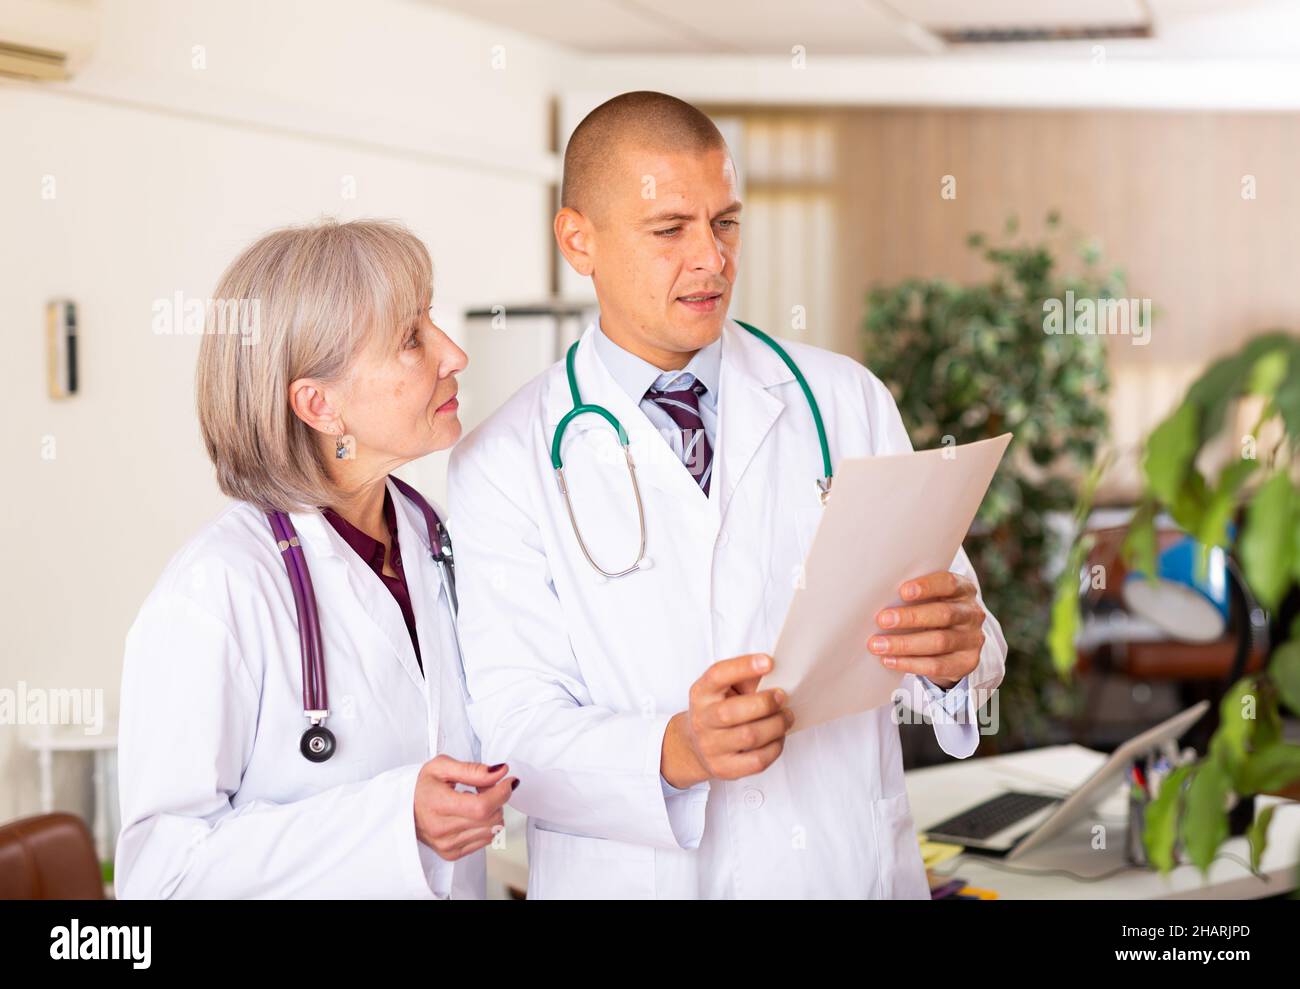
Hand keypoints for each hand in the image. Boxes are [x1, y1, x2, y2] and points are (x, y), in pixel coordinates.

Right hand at [413, 756, 517, 860]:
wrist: (404, 807)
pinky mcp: (452, 853)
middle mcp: (441, 829)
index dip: (502, 793)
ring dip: (492, 812)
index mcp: (438, 805)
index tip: (508, 781)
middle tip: (484, 787)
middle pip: (491, 819)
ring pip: (492, 830)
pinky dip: (486, 825)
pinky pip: (486, 840)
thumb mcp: (442, 766)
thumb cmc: (422, 786)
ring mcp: (447, 845)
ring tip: (475, 801)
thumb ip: (473, 770)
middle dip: (497, 799)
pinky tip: (472, 815)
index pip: (482, 807)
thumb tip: (501, 772)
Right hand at [661, 653, 793, 787]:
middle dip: (765, 703)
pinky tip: (778, 737)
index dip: (743, 667)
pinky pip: (757, 761)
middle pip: (732, 712)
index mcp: (702, 693)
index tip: (768, 662)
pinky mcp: (724, 768)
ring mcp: (711, 747)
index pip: (717, 675)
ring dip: (776, 725)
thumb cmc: (717, 710)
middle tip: (782, 697)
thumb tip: (777, 673)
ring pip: (749, 737)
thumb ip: (746, 678)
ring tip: (786, 717)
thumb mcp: (724, 689)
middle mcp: (702, 719)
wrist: (694, 746)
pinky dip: (775, 747)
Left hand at [869, 571, 985, 688]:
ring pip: (939, 642)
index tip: (903, 591)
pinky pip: (937, 665)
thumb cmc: (932, 611)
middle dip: (910, 617)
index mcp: (964, 589)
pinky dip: (910, 664)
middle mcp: (972, 613)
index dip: (927, 587)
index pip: (949, 583)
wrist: (956, 642)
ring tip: (878, 645)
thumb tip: (877, 598)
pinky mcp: (967, 663)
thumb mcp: (930, 598)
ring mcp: (972, 639)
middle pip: (943, 614)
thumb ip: (913, 595)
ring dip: (904, 644)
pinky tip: (889, 660)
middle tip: (881, 620)